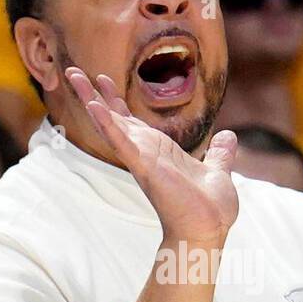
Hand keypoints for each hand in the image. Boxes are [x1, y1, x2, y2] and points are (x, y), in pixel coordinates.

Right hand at [67, 67, 238, 244]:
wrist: (209, 230)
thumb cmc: (210, 210)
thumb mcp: (218, 172)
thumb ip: (220, 154)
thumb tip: (229, 137)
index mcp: (160, 152)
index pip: (132, 122)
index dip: (116, 101)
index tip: (103, 79)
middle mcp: (146, 153)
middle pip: (114, 118)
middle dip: (93, 95)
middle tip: (73, 71)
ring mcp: (142, 159)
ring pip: (111, 124)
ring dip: (92, 100)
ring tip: (73, 76)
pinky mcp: (145, 167)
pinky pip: (122, 142)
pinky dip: (107, 123)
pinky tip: (93, 105)